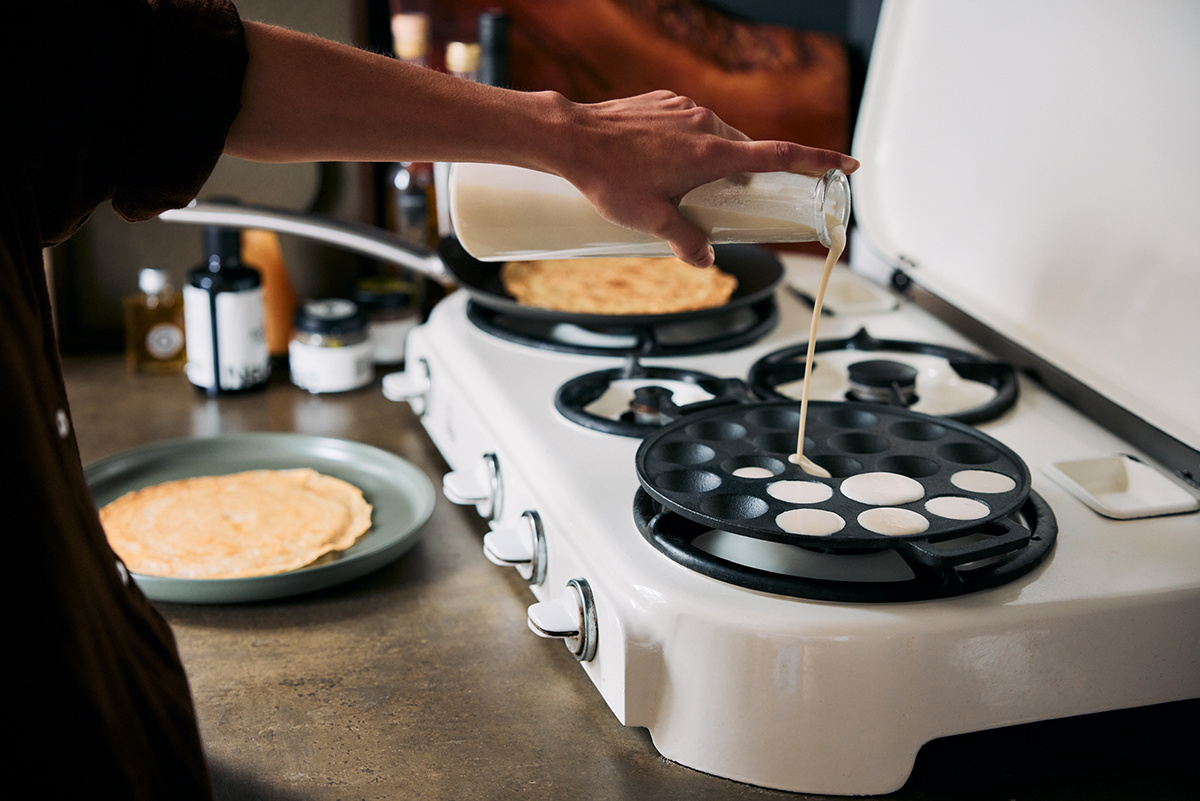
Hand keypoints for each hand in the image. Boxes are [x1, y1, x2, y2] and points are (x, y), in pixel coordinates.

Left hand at [551, 91, 858, 266]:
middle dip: (744, 178)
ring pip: (716, 139)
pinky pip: (690, 126)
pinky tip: (658, 164)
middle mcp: (705, 125)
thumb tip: (706, 260)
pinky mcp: (664, 102)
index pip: (780, 155)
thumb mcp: (650, 220)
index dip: (817, 161)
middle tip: (729, 203)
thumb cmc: (608, 177)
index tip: (847, 163)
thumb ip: (685, 241)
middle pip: (745, 152)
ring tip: (678, 187)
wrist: (569, 137)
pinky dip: (687, 146)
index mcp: (712, 153)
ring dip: (712, 163)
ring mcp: (684, 109)